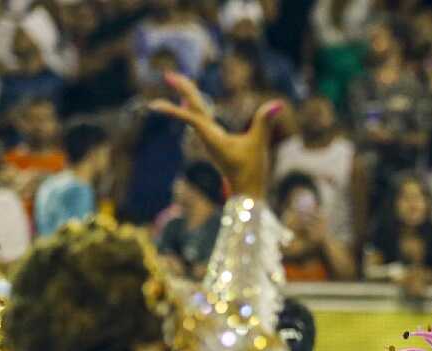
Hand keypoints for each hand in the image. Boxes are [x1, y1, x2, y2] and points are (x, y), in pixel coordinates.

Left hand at [148, 72, 282, 198]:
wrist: (247, 195)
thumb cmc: (251, 172)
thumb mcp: (258, 145)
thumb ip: (265, 122)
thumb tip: (278, 104)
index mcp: (213, 137)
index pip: (191, 118)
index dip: (173, 110)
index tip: (153, 105)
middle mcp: (209, 137)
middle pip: (193, 109)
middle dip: (183, 91)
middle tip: (169, 75)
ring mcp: (212, 141)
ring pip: (196, 115)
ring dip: (188, 99)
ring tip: (178, 86)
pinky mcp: (217, 144)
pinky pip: (201, 122)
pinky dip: (194, 111)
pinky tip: (190, 106)